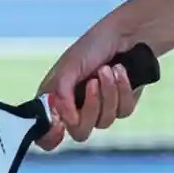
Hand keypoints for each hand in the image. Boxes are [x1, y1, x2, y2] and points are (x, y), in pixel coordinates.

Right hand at [34, 20, 143, 150]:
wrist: (126, 35)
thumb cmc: (93, 46)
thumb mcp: (69, 65)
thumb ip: (61, 94)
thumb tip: (67, 120)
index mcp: (57, 100)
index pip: (47, 134)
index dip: (50, 137)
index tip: (58, 126)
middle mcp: (76, 109)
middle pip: (80, 132)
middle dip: (90, 106)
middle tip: (93, 82)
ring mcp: (100, 109)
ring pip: (104, 121)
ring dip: (108, 92)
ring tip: (109, 68)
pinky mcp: (121, 105)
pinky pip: (123, 111)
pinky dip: (123, 89)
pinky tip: (121, 71)